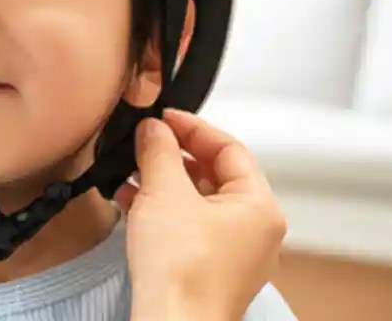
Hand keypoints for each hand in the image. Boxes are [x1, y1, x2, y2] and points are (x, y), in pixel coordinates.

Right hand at [116, 109, 286, 320]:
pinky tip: (131, 203)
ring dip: (164, 184)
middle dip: (174, 157)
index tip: (163, 119)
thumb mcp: (165, 192)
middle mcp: (255, 231)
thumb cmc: (183, 270)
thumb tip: (154, 129)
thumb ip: (159, 151)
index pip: (230, 149)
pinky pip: (189, 229)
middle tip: (144, 144)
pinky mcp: (209, 272)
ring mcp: (234, 255)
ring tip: (132, 172)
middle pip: (215, 175)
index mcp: (260, 207)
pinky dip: (163, 212)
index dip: (193, 128)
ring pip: (199, 203)